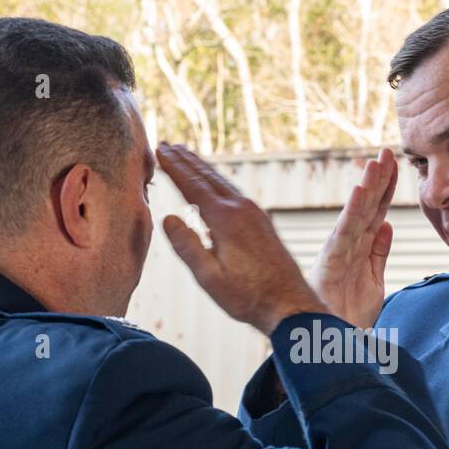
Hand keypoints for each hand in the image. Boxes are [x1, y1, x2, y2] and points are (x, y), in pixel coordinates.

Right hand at [157, 143, 324, 335]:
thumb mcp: (209, 277)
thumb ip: (187, 246)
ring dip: (203, 168)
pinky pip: (235, 193)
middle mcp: (242, 209)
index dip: (174, 167)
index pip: (193, 185)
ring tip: (188, 156)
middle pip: (209, 177)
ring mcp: (256, 214)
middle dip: (187, 160)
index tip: (159, 150)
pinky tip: (216, 186)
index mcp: (225, 219)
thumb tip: (167, 217)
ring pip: (224, 183)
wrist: (290, 304)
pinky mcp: (263, 223)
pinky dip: (219, 182)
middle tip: (168, 145)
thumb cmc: (247, 296)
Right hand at [309, 148, 397, 328]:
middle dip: (379, 179)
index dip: (387, 189)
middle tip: (388, 150)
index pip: (376, 213)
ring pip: (357, 213)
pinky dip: (353, 209)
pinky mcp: (331, 262)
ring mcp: (339, 252)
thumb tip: (387, 225)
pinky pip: (345, 231)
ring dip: (368, 186)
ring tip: (377, 161)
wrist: (329, 344)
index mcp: (359, 249)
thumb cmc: (347, 315)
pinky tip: (362, 190)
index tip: (398, 164)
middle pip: (368, 207)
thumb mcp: (373, 281)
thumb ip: (379, 253)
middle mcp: (348, 246)